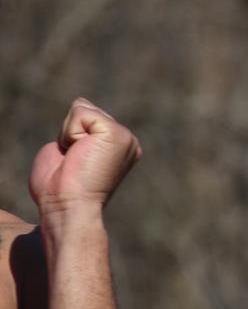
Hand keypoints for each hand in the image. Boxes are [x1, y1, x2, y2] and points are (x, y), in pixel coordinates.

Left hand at [28, 98, 141, 216]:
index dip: (69, 135)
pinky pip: (81, 114)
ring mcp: (125, 137)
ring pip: (82, 109)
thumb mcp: (67, 150)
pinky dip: (70, 133)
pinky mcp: (117, 134)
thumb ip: (76, 128)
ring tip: (76, 159)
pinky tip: (78, 153)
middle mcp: (127, 141)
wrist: (67, 206)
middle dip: (69, 132)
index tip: (75, 163)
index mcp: (118, 146)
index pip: (87, 117)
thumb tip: (81, 103)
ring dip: (69, 134)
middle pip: (85, 109)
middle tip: (75, 161)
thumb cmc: (59, 187)